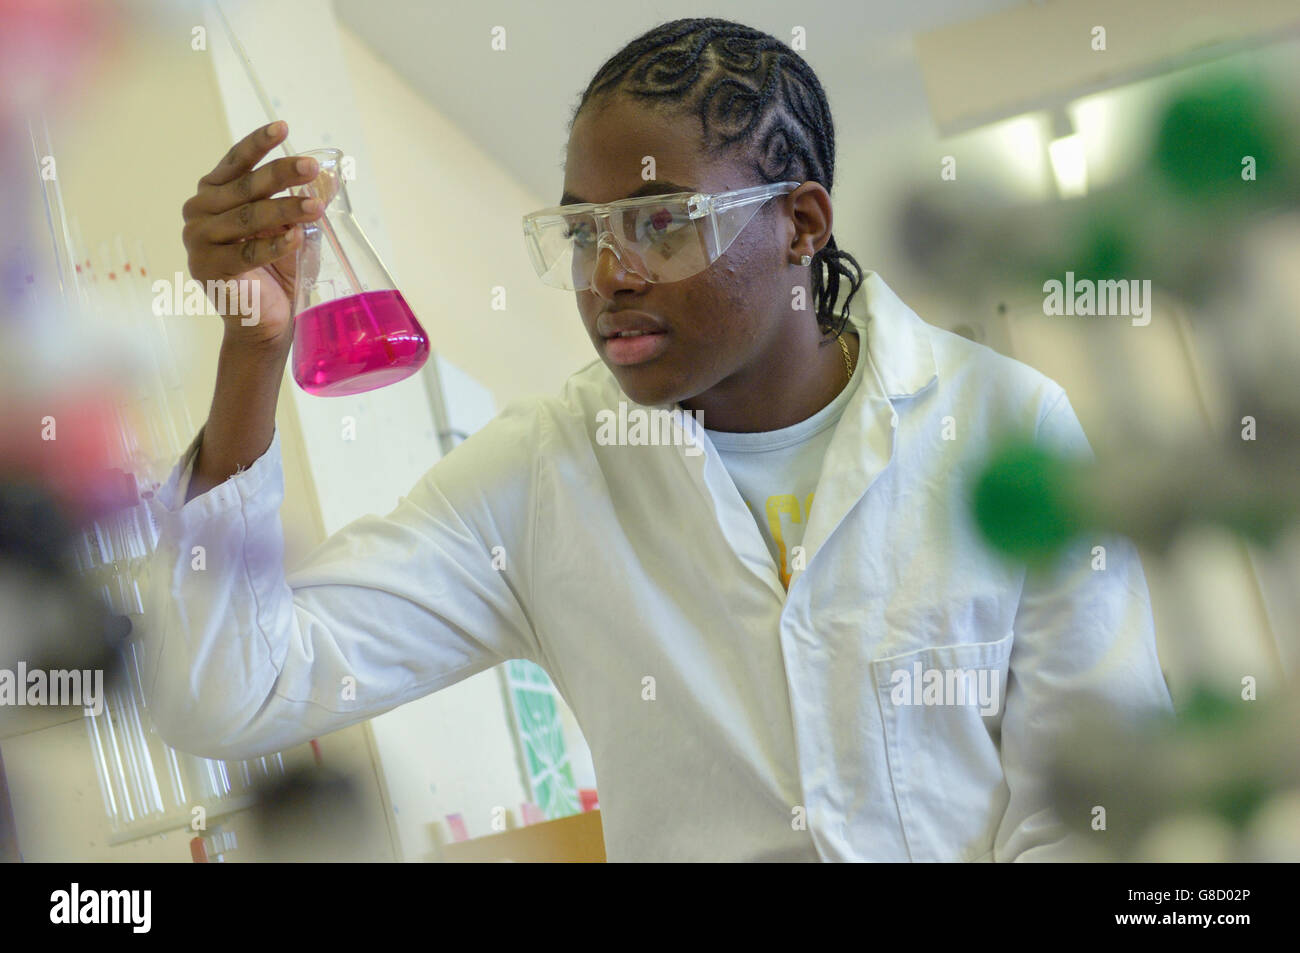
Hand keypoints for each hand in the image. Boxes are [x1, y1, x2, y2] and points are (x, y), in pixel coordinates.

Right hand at [181, 121, 323, 353]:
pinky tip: (296, 238)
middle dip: (281, 174)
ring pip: (248, 217)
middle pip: (245, 187)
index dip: (259, 144)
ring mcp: (198, 240)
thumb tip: (330, 176)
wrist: (263, 321)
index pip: (236, 162)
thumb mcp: (290, 228)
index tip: (284, 127)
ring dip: (285, 210)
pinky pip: (246, 253)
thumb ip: (301, 203)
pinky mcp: (207, 269)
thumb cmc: (277, 271)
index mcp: (214, 194)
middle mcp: (199, 211)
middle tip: (310, 167)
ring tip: (316, 207)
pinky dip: (274, 245)